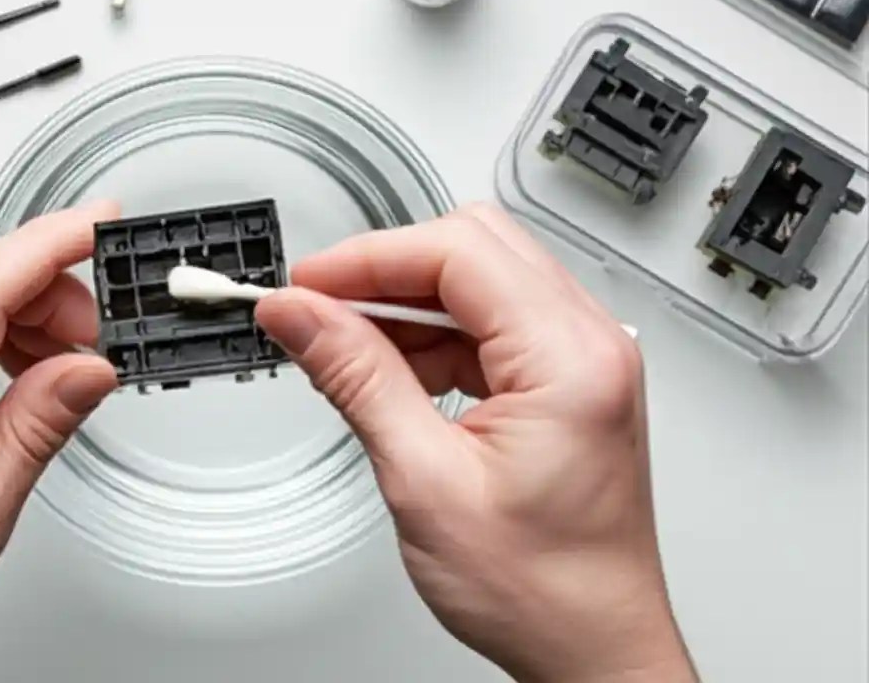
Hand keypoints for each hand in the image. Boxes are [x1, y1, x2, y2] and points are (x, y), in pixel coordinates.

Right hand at [255, 204, 695, 682]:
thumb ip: (358, 379)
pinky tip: (387, 371)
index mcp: (571, 360)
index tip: (304, 285)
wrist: (590, 649)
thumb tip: (301, 315)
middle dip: (384, 272)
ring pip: (478, 284)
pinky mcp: (566, 382)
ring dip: (404, 307)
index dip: (368, 259)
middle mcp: (590, 345)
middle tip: (315, 307)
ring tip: (342, 350)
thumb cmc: (539, 590)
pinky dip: (431, 339)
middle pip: (473, 250)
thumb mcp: (424, 480)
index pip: (458, 254)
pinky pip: (489, 327)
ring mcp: (582, 360)